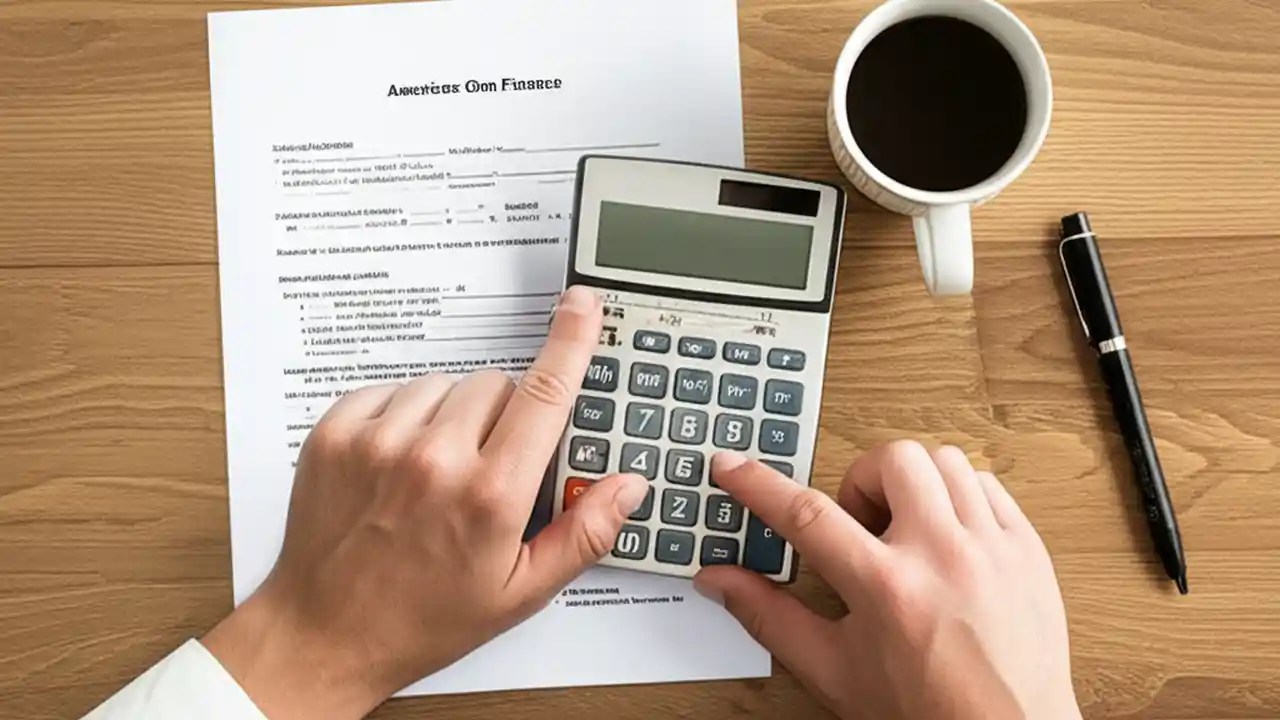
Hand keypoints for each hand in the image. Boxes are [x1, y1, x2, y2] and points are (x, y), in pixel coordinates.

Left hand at [202, 286, 647, 718]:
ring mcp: (379, 441)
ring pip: (444, 383)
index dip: (571, 341)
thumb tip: (628, 485)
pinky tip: (399, 462)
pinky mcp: (336, 434)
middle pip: (495, 384)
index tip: (582, 306)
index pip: (545, 394)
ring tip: (436, 471)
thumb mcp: (520, 592)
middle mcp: (436, 459)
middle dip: (503, 415)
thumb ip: (584, 533)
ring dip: (452, 414)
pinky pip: (390, 389)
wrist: (325, 634)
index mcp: (491, 495)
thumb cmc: (423, 619)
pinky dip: (402, 415)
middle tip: (487, 467)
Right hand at [695, 443, 1079, 719]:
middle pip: (891, 461)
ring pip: (945, 461)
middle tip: (859, 523)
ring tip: (905, 529)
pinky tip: (947, 536)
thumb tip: (718, 580)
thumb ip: (769, 616)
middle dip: (862, 480)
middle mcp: (943, 556)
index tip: (731, 466)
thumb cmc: (923, 711)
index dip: (758, 485)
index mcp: (887, 589)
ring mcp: (993, 547)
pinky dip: (959, 497)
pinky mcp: (1028, 549)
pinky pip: (988, 485)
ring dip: (913, 483)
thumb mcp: (832, 669)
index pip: (807, 515)